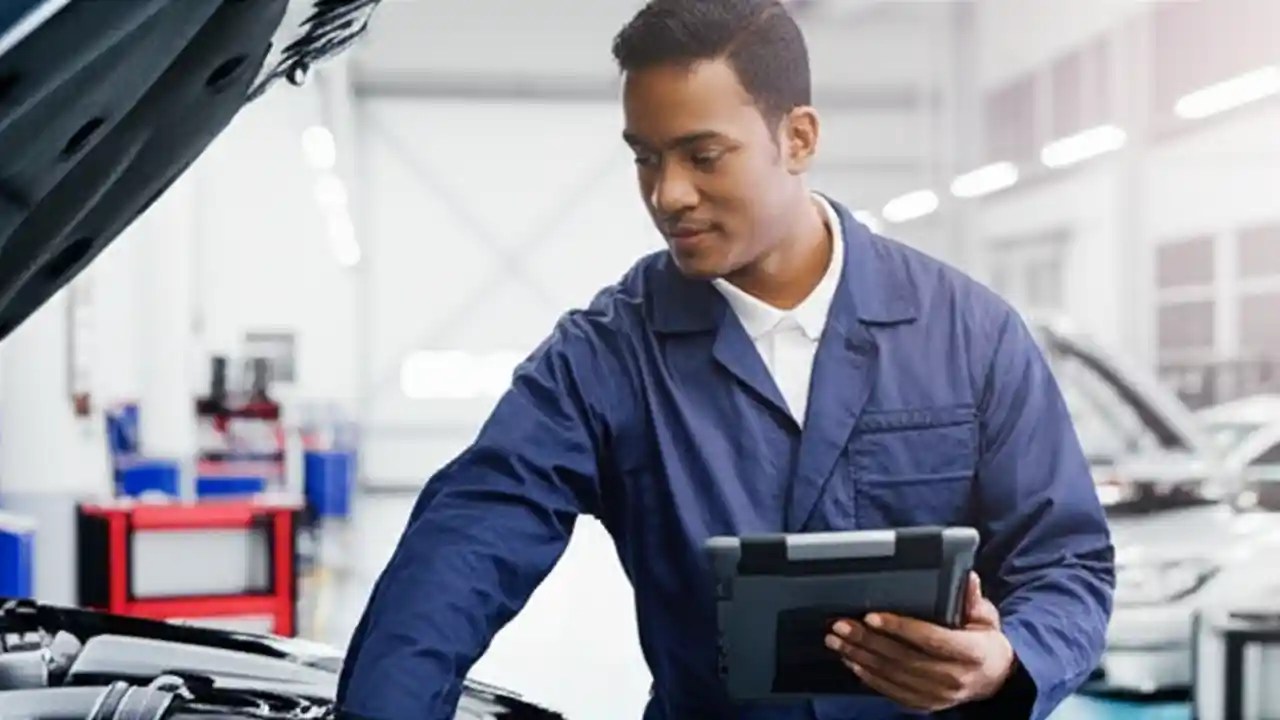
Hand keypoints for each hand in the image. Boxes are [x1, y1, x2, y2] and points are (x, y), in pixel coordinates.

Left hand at [824, 572, 1015, 711]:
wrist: (995, 680)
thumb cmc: (986, 642)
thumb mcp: (987, 618)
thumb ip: (973, 600)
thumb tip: (968, 575)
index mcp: (971, 653)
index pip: (930, 639)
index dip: (899, 628)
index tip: (871, 616)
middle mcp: (953, 678)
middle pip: (903, 659)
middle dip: (868, 641)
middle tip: (840, 626)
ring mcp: (938, 695)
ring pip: (892, 676)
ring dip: (860, 658)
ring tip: (836, 641)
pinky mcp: (925, 705)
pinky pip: (892, 692)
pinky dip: (869, 677)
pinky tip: (851, 662)